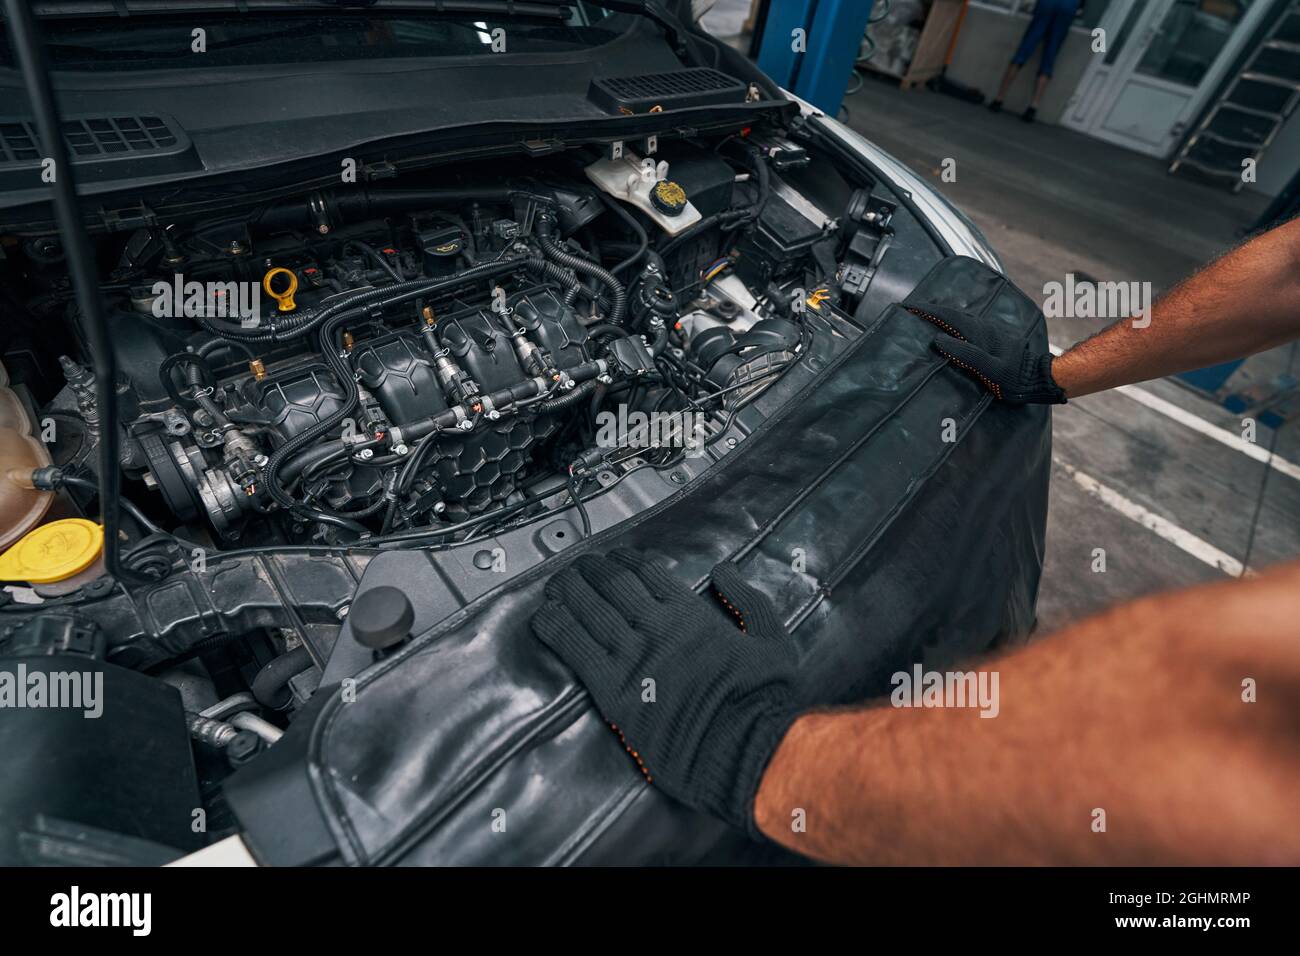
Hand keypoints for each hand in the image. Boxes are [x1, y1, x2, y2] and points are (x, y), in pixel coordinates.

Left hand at [531, 549, 797, 835]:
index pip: (649, 573)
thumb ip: (747, 599)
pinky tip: (543, 618)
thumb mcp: (772, 639)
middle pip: (613, 585)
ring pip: (589, 610)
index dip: (627, 561)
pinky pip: (575, 651)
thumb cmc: (764, 702)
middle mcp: (658, 629)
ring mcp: (633, 659)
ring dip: (568, 591)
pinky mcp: (614, 692)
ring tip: (554, 583)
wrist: (747, 751)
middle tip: (577, 565)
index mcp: (693, 615)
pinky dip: (556, 630)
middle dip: (592, 570)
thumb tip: (723, 571)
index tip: (616, 557)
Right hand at [904, 300, 1065, 403]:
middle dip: (932, 310)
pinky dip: (955, 322)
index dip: (927, 311)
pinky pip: (969, 324)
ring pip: (962, 317)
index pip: (948, 317)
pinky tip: (953, 327)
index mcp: (979, 333)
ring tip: (928, 316)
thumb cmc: (1014, 379)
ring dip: (943, 314)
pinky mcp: (996, 336)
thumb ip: (966, 354)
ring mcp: (991, 330)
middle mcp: (984, 327)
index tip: (908, 306)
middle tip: (913, 309)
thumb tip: (939, 340)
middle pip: (953, 313)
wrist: (1040, 378)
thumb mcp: (990, 371)